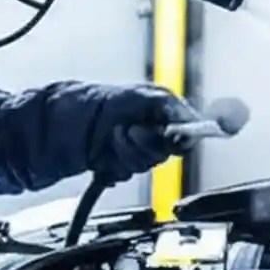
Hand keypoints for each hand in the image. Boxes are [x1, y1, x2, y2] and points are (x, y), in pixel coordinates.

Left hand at [86, 84, 202, 183]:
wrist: (77, 118)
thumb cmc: (114, 100)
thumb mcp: (148, 95)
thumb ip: (173, 107)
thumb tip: (193, 121)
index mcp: (167, 119)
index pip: (188, 138)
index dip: (180, 140)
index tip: (169, 136)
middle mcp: (156, 138)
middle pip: (163, 155)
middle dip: (145, 143)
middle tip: (131, 129)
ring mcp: (139, 154)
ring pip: (143, 165)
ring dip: (126, 151)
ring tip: (114, 135)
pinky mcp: (121, 168)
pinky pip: (125, 174)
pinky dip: (113, 163)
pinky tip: (106, 151)